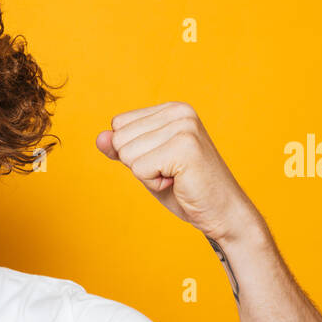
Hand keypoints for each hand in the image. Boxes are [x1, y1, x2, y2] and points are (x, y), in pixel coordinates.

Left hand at [96, 101, 255, 243]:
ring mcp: (184, 127)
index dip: (132, 152)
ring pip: (128, 155)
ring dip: (147, 175)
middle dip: (138, 165)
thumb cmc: (184, 189)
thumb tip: (99, 137)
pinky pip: (139, 169)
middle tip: (170, 173)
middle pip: (120, 139)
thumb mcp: (145, 165)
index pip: (118, 125)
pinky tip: (178, 182)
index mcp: (171, 109)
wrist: (221, 212)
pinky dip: (154, 184)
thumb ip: (121, 149)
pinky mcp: (184, 147)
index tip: (162, 162)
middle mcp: (179, 111)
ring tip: (175, 177)